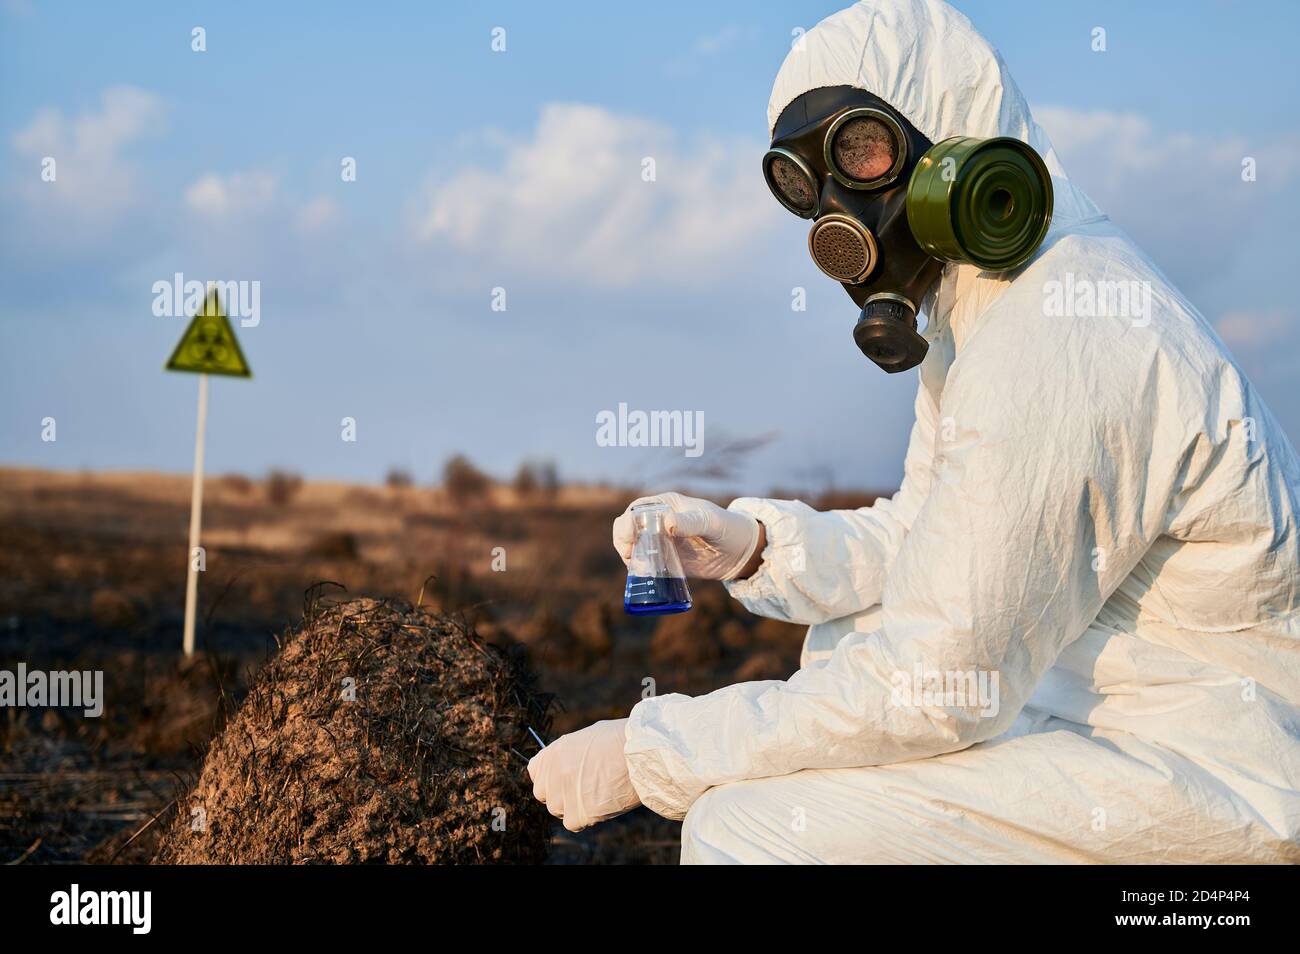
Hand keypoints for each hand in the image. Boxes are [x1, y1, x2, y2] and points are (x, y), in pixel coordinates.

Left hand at [528, 719, 639, 831]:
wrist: (641, 752)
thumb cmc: (622, 740)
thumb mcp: (589, 737)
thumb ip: (571, 752)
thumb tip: (569, 763)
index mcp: (554, 752)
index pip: (535, 771)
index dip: (549, 777)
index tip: (561, 779)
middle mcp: (554, 773)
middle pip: (543, 794)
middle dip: (559, 794)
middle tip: (581, 790)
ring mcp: (565, 794)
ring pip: (558, 810)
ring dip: (573, 806)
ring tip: (597, 795)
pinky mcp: (579, 813)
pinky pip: (572, 823)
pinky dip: (585, 819)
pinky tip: (601, 805)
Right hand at [612, 492, 762, 580]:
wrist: (741, 553)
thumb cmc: (729, 528)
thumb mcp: (712, 523)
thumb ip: (692, 522)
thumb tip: (668, 523)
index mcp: (667, 505)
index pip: (637, 509)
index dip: (628, 522)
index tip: (630, 537)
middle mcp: (659, 522)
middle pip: (627, 527)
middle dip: (622, 540)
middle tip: (629, 555)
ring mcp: (660, 542)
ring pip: (631, 546)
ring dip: (628, 556)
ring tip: (637, 567)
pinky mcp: (664, 561)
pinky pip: (643, 564)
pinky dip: (638, 570)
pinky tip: (643, 576)